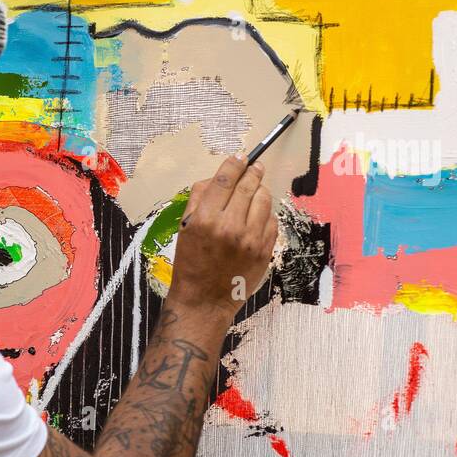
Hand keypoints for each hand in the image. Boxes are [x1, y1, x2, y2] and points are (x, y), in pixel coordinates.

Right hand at [167, 156, 278, 316]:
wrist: (205, 299)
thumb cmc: (191, 263)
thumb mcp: (185, 228)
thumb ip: (198, 198)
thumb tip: (217, 177)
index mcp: (206, 219)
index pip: (225, 179)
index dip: (234, 163)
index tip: (239, 157)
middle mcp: (230, 226)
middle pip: (248, 185)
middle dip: (252, 171)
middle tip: (254, 166)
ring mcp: (251, 239)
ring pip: (264, 199)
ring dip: (260, 190)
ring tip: (255, 190)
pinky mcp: (265, 249)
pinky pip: (271, 220)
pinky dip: (265, 213)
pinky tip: (257, 215)